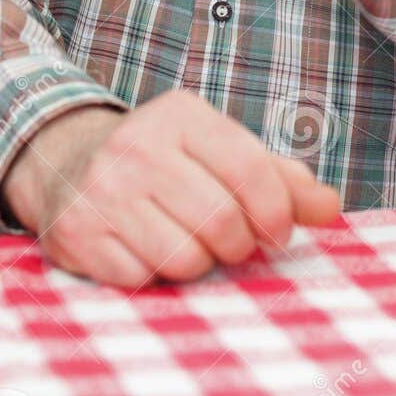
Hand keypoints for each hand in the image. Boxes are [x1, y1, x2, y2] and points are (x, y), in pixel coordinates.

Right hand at [1, 91, 340, 288]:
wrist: (67, 161)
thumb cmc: (166, 162)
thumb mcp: (219, 151)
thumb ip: (280, 178)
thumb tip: (329, 207)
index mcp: (182, 115)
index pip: (249, 169)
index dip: (276, 213)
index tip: (277, 233)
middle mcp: (138, 145)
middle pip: (222, 222)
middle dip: (236, 244)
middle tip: (227, 241)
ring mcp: (102, 189)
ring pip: (184, 258)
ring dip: (194, 263)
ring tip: (182, 240)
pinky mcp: (76, 232)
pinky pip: (141, 280)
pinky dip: (151, 276)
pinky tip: (141, 250)